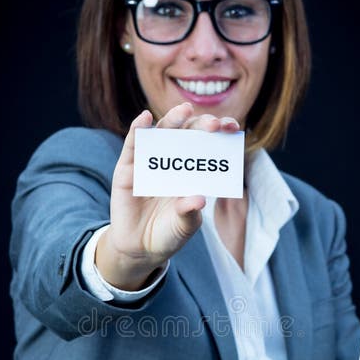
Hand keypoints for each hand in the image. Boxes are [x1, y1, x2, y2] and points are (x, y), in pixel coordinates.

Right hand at [95, 103, 239, 289]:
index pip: (207, 144)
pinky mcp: (127, 168)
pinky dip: (138, 129)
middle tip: (213, 124)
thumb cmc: (168, 233)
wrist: (140, 249)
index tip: (233, 128)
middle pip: (187, 133)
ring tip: (184, 110)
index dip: (219, 133)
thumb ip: (189, 212)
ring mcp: (149, 162)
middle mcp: (171, 160)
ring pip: (161, 133)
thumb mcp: (184, 225)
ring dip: (172, 120)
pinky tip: (145, 118)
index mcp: (191, 170)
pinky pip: (133, 145)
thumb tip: (199, 199)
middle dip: (201, 125)